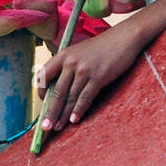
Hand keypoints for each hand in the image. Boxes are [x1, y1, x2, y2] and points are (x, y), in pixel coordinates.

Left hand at [36, 16, 147, 135]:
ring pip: (70, 97)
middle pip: (57, 92)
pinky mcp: (98, 77)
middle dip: (50, 112)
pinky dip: (78, 110)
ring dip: (63, 115)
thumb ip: (68, 66)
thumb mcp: (79, 52)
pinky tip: (74, 120)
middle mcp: (71, 62)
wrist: (123, 38)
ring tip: (57, 127)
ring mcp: (84, 70)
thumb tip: (60, 88)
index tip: (42, 103)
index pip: (44, 75)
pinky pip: (85, 97)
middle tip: (44, 127)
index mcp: (63, 55)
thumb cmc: (102, 47)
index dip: (41, 91)